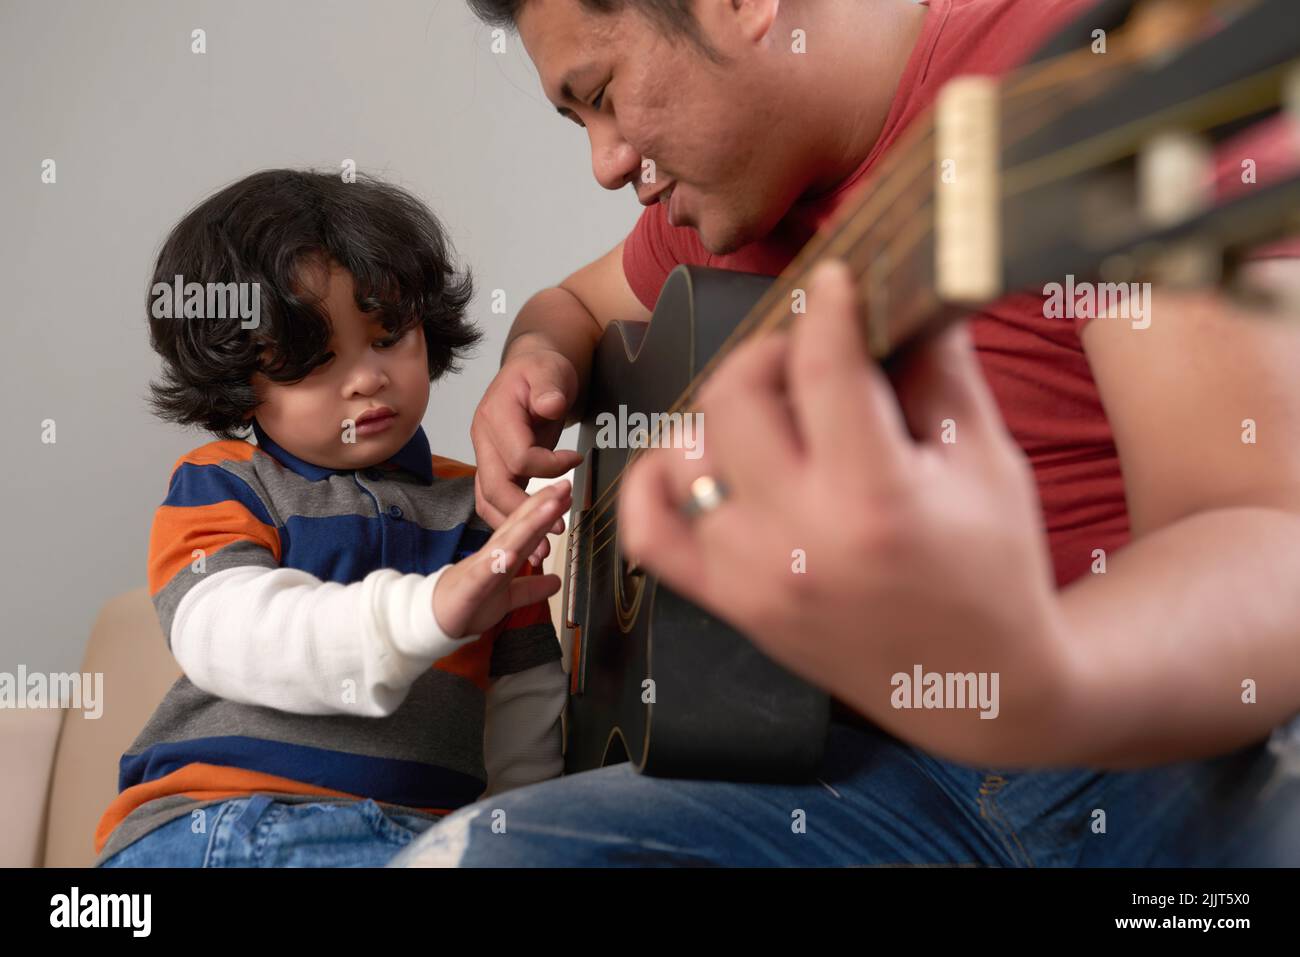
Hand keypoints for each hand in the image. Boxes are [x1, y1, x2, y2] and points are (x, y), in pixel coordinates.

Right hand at [432, 480, 571, 638]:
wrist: (433, 621)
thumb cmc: (468, 604)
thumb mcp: (507, 597)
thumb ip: (530, 588)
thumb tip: (555, 581)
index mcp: (502, 554)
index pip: (526, 526)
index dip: (546, 509)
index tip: (565, 493)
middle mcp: (493, 554)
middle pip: (520, 524)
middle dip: (542, 504)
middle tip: (563, 486)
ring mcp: (481, 567)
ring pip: (508, 541)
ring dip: (529, 523)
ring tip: (549, 508)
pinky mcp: (470, 586)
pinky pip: (485, 572)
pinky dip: (498, 561)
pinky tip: (512, 553)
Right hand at [469, 348, 583, 564]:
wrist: (532, 369)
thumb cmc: (542, 370)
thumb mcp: (550, 370)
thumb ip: (549, 388)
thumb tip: (549, 404)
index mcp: (495, 416)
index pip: (517, 457)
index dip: (549, 466)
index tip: (575, 460)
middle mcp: (483, 440)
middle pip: (493, 488)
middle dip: (525, 512)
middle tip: (557, 529)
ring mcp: (487, 456)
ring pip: (488, 501)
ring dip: (514, 528)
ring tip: (541, 551)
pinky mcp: (497, 468)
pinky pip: (496, 501)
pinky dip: (512, 522)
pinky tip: (531, 541)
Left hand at [617, 260, 1077, 764]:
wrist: (974, 688)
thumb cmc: (993, 569)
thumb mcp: (987, 461)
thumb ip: (943, 370)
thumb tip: (910, 292)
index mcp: (876, 498)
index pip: (824, 368)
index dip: (826, 307)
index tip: (833, 281)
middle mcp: (800, 538)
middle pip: (735, 399)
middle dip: (766, 354)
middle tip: (801, 353)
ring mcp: (754, 577)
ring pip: (687, 457)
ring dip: (719, 416)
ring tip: (765, 410)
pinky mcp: (732, 605)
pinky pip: (652, 535)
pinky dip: (654, 486)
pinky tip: (690, 461)